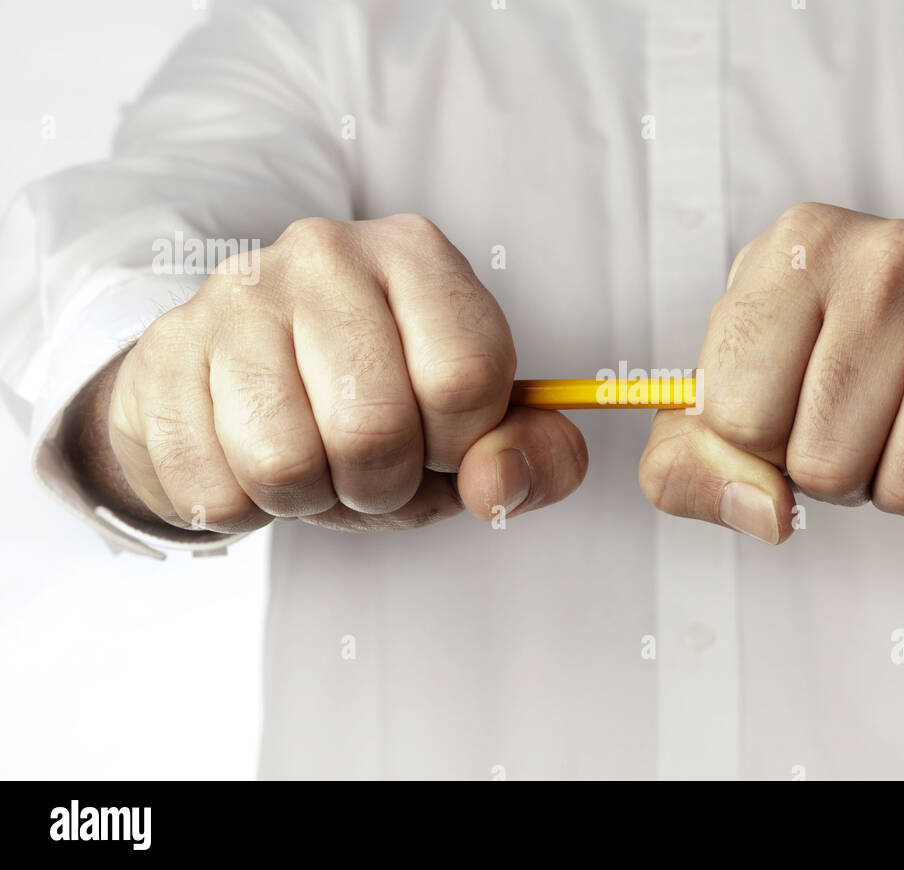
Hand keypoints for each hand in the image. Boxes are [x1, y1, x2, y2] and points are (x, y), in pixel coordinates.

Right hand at [86, 214, 586, 532]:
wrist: (238, 385)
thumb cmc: (371, 405)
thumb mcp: (470, 430)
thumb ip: (529, 458)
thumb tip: (497, 487)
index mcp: (419, 256)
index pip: (465, 379)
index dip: (459, 444)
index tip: (440, 439)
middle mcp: (327, 254)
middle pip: (375, 429)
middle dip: (382, 483)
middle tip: (368, 463)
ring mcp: (236, 297)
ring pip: (285, 464)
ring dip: (307, 498)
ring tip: (309, 459)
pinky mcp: (165, 353)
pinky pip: (215, 490)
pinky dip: (244, 507)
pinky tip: (247, 458)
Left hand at [638, 203, 903, 541]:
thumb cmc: (822, 356)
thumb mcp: (730, 388)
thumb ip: (689, 464)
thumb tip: (765, 514)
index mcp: (794, 248)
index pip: (737, 418)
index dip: (756, 445)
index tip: (784, 405)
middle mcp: (887, 258)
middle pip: (824, 464)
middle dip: (831, 474)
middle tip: (857, 421)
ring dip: (899, 490)